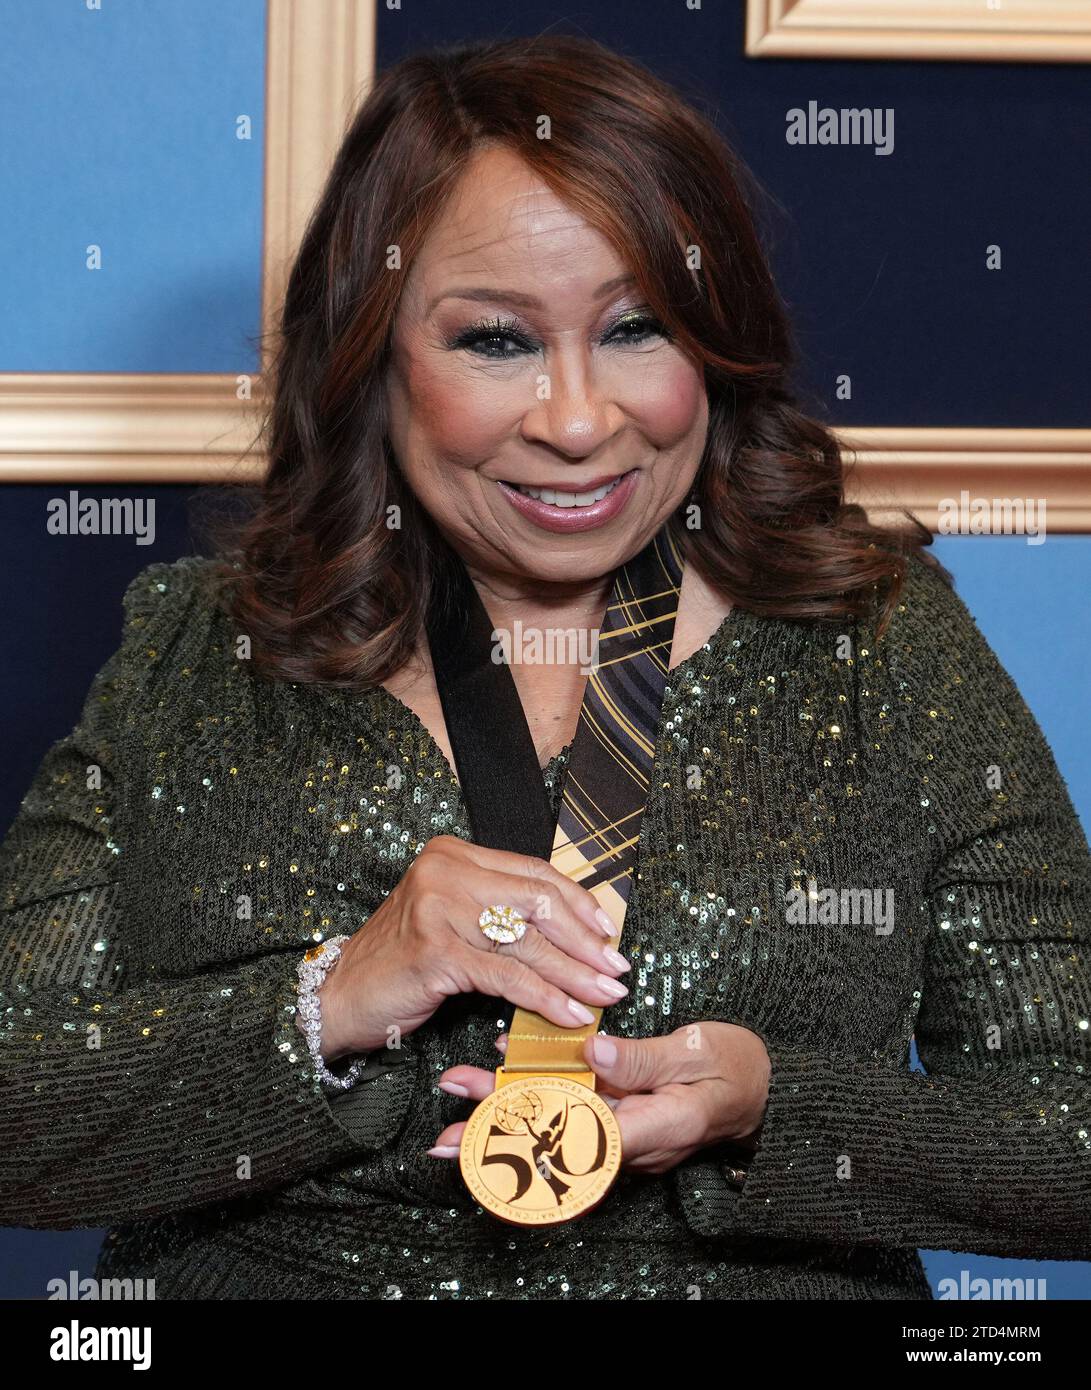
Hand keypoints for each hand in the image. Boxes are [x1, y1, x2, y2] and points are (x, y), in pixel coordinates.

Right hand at [304, 836, 631, 1059]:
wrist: (340, 997)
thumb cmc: (403, 965)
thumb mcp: (452, 922)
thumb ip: (499, 914)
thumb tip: (574, 933)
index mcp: (454, 854)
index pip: (533, 872)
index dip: (578, 903)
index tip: (608, 933)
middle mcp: (446, 871)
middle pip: (538, 901)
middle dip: (585, 940)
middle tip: (616, 969)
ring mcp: (439, 907)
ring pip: (528, 942)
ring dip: (574, 974)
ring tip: (604, 996)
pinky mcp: (436, 949)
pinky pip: (507, 975)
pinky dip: (544, 998)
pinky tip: (568, 1014)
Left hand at [428, 1020, 770, 1172]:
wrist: (765, 1086)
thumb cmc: (736, 1066)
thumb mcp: (698, 1051)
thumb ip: (644, 1057)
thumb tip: (595, 1053)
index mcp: (654, 1127)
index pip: (582, 1140)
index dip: (529, 1137)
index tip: (485, 1133)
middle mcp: (631, 1141)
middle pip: (553, 1141)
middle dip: (497, 1135)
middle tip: (442, 1136)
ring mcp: (622, 1130)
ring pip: (553, 1123)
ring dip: (503, 1110)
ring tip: (455, 1095)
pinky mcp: (618, 1115)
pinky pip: (571, 1107)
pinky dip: (535, 1091)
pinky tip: (501, 1071)